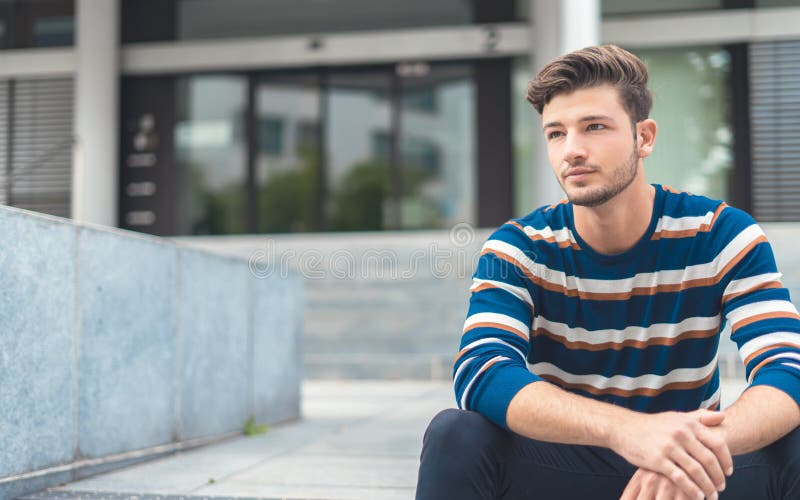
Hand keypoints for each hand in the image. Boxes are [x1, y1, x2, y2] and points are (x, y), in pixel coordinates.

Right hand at [610, 410, 731, 499]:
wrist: (624, 428)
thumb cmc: (653, 425)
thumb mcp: (677, 417)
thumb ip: (700, 417)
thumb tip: (723, 416)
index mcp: (689, 424)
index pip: (717, 445)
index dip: (726, 461)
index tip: (728, 472)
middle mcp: (681, 434)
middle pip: (709, 460)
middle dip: (718, 477)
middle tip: (721, 487)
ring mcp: (669, 447)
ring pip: (697, 471)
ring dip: (708, 487)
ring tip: (711, 496)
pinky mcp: (658, 460)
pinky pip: (681, 479)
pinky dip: (692, 490)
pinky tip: (697, 496)